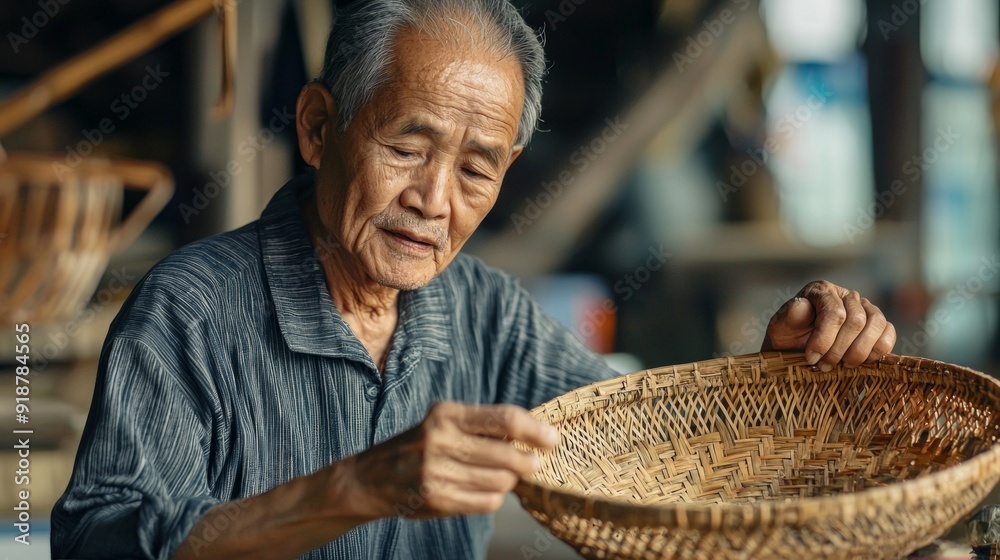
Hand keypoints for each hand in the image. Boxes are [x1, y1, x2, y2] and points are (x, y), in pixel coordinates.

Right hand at [338, 401, 557, 518]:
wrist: (371, 477)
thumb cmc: (420, 445)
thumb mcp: (445, 422)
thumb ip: (484, 426)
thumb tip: (536, 435)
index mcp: (446, 414)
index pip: (504, 419)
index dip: (535, 431)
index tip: (553, 440)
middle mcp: (440, 440)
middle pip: (508, 455)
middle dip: (528, 463)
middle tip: (533, 464)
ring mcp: (436, 472)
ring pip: (500, 482)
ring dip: (508, 482)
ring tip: (501, 477)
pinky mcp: (435, 499)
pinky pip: (486, 503)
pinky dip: (493, 499)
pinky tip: (484, 492)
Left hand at [762, 280, 895, 370]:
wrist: (797, 349)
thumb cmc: (788, 338)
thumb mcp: (780, 330)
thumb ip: (788, 318)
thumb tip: (801, 305)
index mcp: (821, 290)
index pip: (834, 312)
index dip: (824, 339)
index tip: (811, 358)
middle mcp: (846, 294)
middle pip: (856, 320)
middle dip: (839, 349)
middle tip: (825, 366)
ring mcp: (865, 307)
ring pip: (877, 324)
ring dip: (860, 351)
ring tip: (842, 365)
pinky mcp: (877, 322)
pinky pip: (889, 332)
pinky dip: (878, 349)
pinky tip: (861, 362)